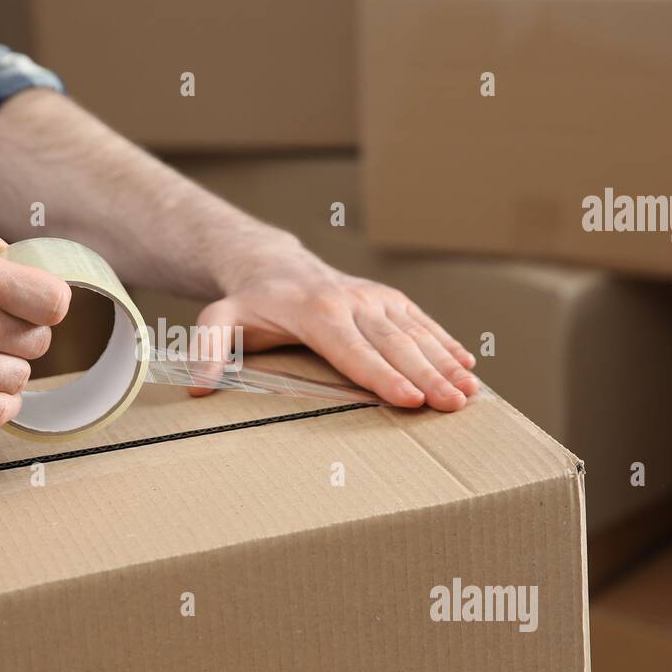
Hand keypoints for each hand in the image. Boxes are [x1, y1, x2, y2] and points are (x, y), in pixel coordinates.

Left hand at [194, 238, 478, 409]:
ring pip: (416, 334)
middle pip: (394, 345)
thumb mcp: (218, 320)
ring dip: (446, 364)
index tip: (409, 400)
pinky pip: (423, 323)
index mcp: (316, 312)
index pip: (353, 351)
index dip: (382, 376)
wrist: (274, 264)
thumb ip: (208, 350)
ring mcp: (375, 298)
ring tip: (470, 394)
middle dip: (426, 376)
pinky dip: (447, 344)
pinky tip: (469, 368)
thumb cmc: (249, 303)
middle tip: (452, 407)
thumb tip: (200, 390)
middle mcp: (353, 301)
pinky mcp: (390, 299)